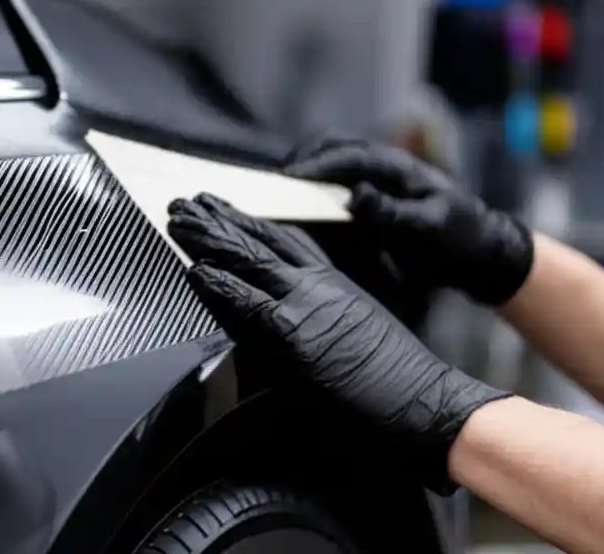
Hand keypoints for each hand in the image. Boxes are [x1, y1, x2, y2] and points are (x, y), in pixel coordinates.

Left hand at [168, 194, 509, 492]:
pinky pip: (245, 304)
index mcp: (334, 284)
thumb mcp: (362, 329)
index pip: (284, 241)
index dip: (249, 222)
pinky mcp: (292, 337)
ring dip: (207, 239)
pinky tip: (194, 270)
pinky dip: (217, 285)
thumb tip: (285, 324)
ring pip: (246, 261)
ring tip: (176, 218)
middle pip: (259, 241)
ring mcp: (303, 309)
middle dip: (219, 220)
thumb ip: (322, 318)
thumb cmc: (401, 380)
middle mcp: (317, 287)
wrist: (426, 401)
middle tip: (187, 202)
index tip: (223, 207)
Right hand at [284, 137, 533, 305]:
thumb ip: (391, 213)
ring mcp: (378, 176)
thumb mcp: (429, 228)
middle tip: (275, 184)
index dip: (314, 166)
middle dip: (302, 159)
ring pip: (332, 157)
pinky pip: (337, 178)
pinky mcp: (373, 192)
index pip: (346, 156)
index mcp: (397, 167)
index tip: (286, 180)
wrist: (480, 254)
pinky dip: (316, 184)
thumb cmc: (458, 241)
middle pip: (332, 145)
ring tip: (282, 192)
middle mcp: (383, 165)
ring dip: (307, 168)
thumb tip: (354, 196)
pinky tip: (302, 204)